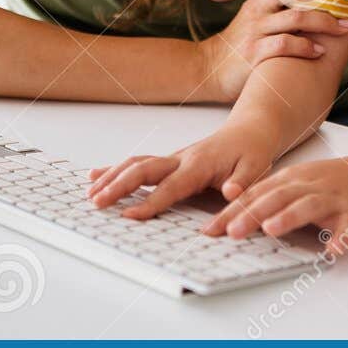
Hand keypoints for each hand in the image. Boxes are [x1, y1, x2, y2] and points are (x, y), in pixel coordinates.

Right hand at [87, 122, 276, 219]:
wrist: (250, 131)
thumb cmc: (252, 152)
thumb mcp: (257, 168)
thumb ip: (243, 182)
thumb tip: (230, 192)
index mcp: (200, 164)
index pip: (171, 186)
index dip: (150, 202)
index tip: (130, 217)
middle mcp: (181, 159)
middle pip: (143, 170)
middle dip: (119, 186)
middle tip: (97, 203)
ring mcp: (172, 158)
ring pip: (136, 164)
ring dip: (112, 177)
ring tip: (90, 194)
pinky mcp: (169, 161)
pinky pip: (138, 163)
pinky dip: (114, 169)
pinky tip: (95, 175)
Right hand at [204, 0, 347, 101]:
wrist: (208, 68)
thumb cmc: (242, 41)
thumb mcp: (257, 14)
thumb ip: (280, 2)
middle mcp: (260, 8)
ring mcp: (256, 30)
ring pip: (296, 18)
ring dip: (325, 23)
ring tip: (344, 28)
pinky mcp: (253, 53)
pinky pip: (283, 44)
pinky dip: (305, 47)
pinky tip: (319, 51)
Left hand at [205, 157, 347, 257]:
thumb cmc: (329, 184)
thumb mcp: (297, 183)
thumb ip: (267, 198)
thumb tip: (228, 221)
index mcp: (292, 179)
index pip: (257, 194)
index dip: (233, 211)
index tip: (210, 230)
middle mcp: (310, 186)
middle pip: (279, 197)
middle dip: (253, 213)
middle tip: (232, 231)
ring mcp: (334, 199)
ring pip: (310, 205)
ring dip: (290, 217)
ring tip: (272, 229)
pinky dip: (342, 237)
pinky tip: (333, 250)